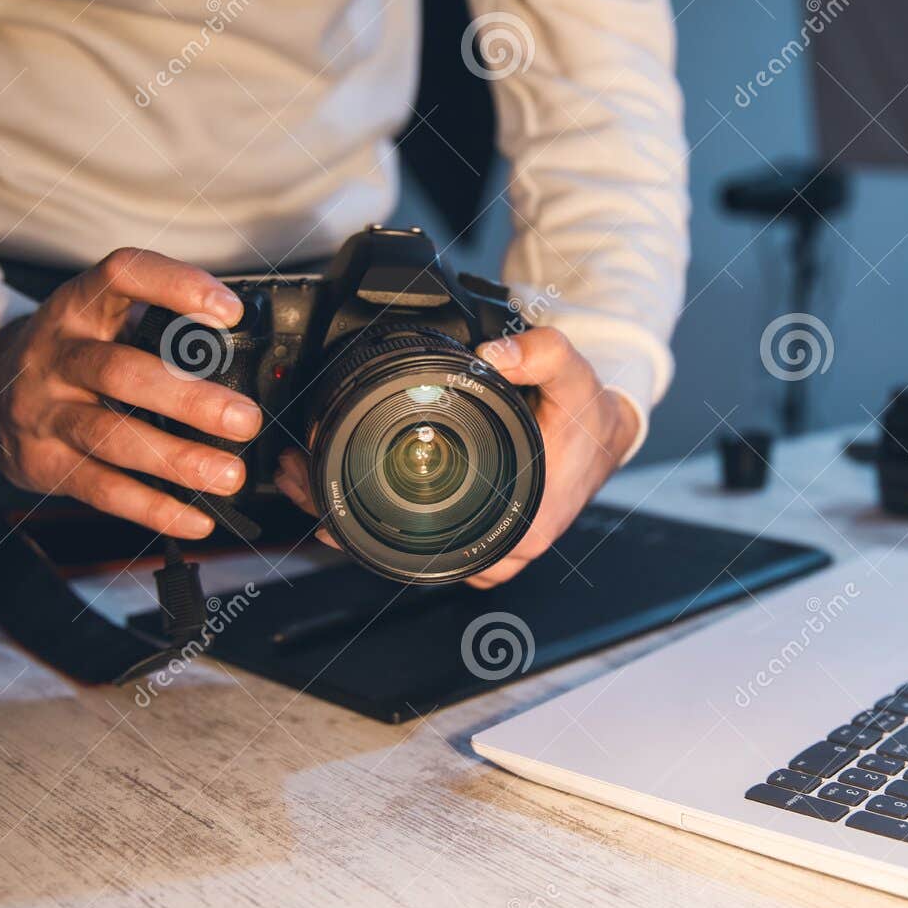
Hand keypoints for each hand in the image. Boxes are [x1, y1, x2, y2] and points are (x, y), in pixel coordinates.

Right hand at [0, 248, 261, 537]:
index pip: (122, 275)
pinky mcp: (43, 463)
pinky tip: (196, 519)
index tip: (231, 312)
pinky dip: (154, 508)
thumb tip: (246, 358)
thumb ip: (158, 329)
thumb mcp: (100, 321)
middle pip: (121, 372)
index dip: (176, 286)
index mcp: (79, 307)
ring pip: (111, 435)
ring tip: (229, 475)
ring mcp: (44, 411)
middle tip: (244, 419)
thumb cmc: (71, 354)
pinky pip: (102, 488)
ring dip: (176, 459)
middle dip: (188, 399)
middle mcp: (56, 355)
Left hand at [274, 325, 638, 585]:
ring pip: (408, 552)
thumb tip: (495, 352)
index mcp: (523, 525)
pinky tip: (342, 489)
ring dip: (355, 521)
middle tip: (300, 479)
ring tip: (304, 481)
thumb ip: (541, 353)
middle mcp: (503, 548)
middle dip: (348, 518)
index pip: (436, 549)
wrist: (606, 432)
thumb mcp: (574, 374)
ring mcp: (488, 547)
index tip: (328, 497)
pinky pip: (420, 538)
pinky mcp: (478, 534)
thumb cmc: (588, 418)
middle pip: (409, 555)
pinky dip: (379, 518)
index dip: (373, 528)